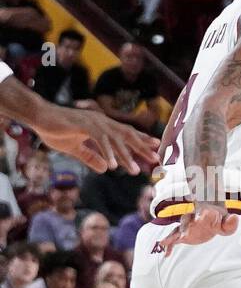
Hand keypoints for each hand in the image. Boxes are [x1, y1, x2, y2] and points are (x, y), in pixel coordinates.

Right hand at [35, 106, 158, 174]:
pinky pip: (100, 140)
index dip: (141, 140)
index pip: (126, 133)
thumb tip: (105, 169)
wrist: (38, 117)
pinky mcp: (84, 124)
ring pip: (116, 139)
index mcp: (101, 125)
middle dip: (142, 147)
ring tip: (135, 170)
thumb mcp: (75, 148)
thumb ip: (90, 157)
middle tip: (156, 159)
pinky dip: (107, 152)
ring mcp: (93, 122)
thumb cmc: (55, 129)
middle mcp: (101, 122)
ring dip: (126, 155)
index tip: (156, 148)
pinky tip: (112, 165)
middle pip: (127, 135)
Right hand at [160, 202, 238, 255]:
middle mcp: (192, 219)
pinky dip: (169, 246)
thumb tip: (235, 218)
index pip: (201, 214)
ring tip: (163, 243)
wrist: (211, 216)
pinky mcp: (183, 235)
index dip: (200, 216)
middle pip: (186, 222)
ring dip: (171, 237)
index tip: (199, 220)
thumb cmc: (220, 219)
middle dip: (184, 228)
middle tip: (183, 235)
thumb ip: (230, 222)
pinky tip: (166, 254)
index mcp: (203, 214)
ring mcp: (186, 227)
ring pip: (176, 231)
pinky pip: (174, 240)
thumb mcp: (227, 221)